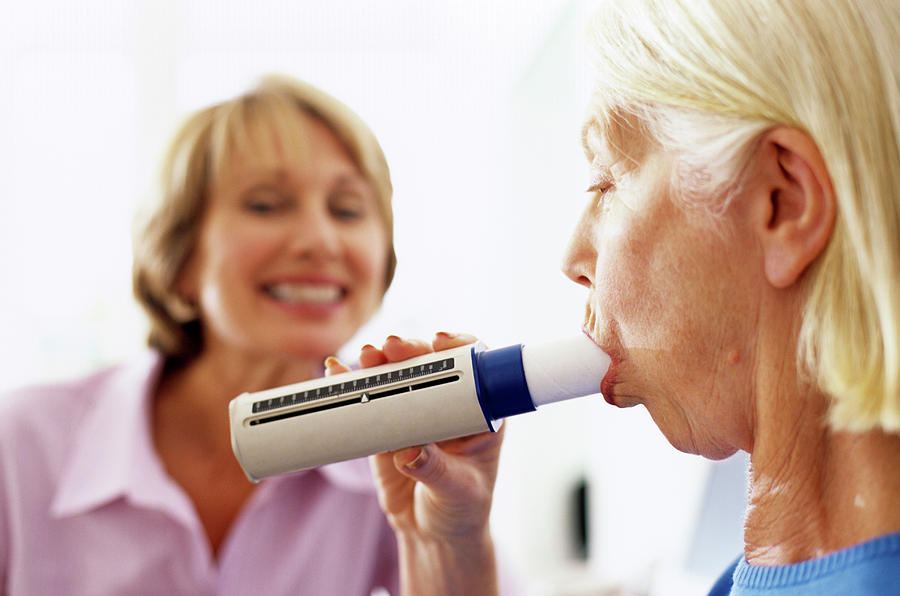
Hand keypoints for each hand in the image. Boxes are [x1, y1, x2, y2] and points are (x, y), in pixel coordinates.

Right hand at [326, 332, 502, 595]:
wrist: (433, 533)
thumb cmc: (461, 509)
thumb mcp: (457, 491)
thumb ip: (435, 471)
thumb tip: (410, 453)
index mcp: (479, 412)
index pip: (473, 368)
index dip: (458, 348)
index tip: (439, 343)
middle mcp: (448, 404)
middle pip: (431, 364)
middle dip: (411, 350)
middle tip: (392, 347)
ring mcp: (415, 412)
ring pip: (399, 376)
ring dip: (382, 361)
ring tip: (368, 356)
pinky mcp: (387, 425)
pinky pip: (370, 400)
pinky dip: (352, 384)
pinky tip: (336, 371)